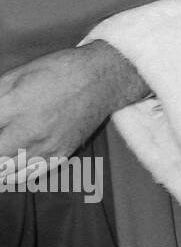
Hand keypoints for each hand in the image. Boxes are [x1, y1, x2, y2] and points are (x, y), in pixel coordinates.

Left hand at [0, 42, 148, 174]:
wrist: (104, 78)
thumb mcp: (17, 75)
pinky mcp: (61, 154)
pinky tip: (7, 170)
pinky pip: (30, 175)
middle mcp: (29, 131)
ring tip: (0, 161)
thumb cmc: (59, 70)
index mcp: (14, 107)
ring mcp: (47, 146)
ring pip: (7, 172)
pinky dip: (14, 176)